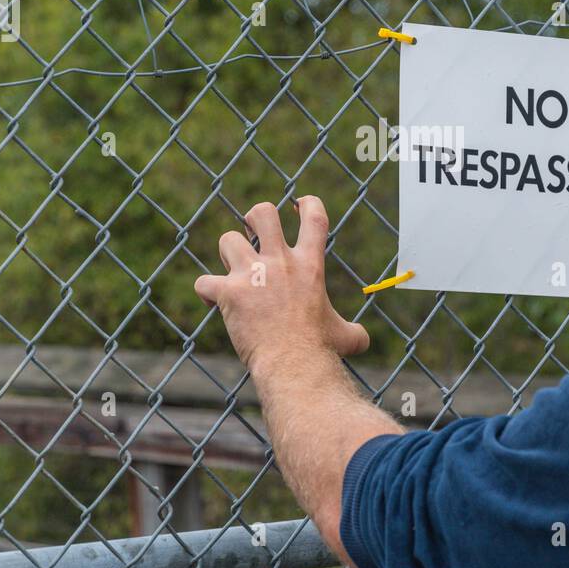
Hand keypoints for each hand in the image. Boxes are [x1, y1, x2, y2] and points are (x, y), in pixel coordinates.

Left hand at [194, 195, 368, 373]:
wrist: (295, 364)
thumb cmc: (321, 350)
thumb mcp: (347, 337)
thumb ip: (355, 332)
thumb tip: (363, 340)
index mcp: (310, 265)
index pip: (314, 218)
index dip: (308, 203)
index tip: (300, 203)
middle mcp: (280, 262)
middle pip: (262, 213)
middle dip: (254, 218)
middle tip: (253, 234)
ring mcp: (252, 274)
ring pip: (228, 239)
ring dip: (228, 253)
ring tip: (233, 271)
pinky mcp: (229, 292)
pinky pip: (205, 282)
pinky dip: (207, 292)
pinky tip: (213, 303)